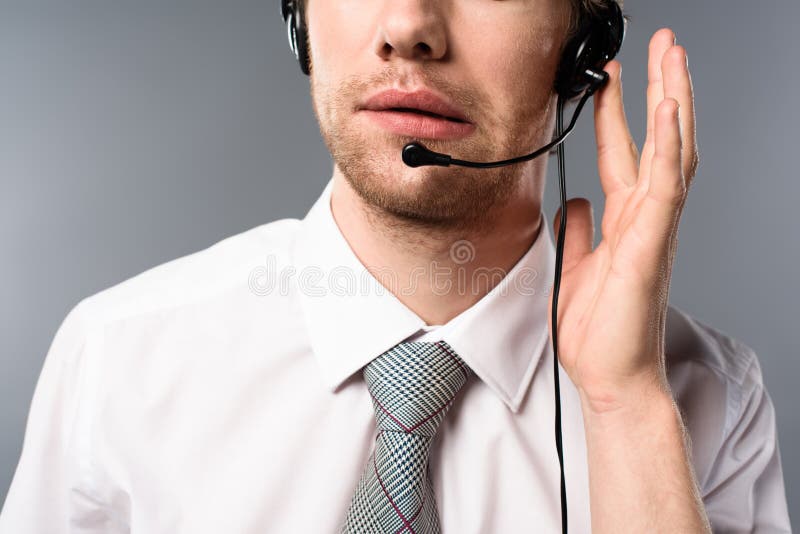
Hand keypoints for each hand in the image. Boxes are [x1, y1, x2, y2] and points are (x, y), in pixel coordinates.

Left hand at [547, 28, 697, 413]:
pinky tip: (671, 113)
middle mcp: (646, 217)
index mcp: (625, 220)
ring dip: (673, 102)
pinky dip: (670, 148)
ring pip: (672, 152)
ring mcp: (654, 229)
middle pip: (660, 140)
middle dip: (659, 89)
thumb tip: (576, 203)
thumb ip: (578, 231)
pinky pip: (666, 188)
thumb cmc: (599, 329)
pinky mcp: (652, 245)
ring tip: (672, 57)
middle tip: (662, 45)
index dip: (618, 112)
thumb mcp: (575, 266)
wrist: (610, 374)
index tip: (610, 78)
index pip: (625, 152)